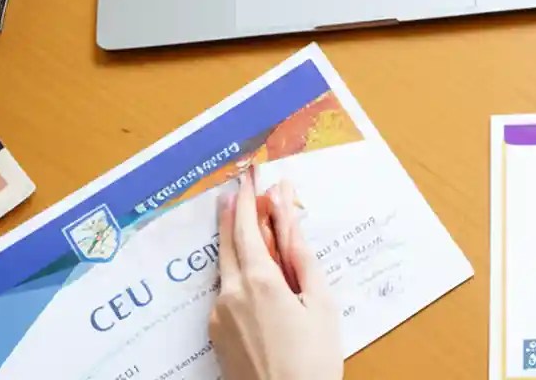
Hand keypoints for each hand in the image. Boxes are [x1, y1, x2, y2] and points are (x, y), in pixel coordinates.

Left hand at [210, 173, 342, 379]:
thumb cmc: (313, 359)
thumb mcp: (319, 302)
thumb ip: (301, 257)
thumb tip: (289, 220)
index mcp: (259, 281)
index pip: (245, 227)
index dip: (246, 198)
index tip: (248, 176)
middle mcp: (230, 294)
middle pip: (227, 244)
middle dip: (232, 214)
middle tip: (238, 191)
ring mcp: (219, 316)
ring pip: (227, 270)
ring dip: (237, 246)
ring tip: (253, 232)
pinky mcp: (217, 336)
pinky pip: (227, 294)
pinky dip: (239, 277)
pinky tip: (257, 281)